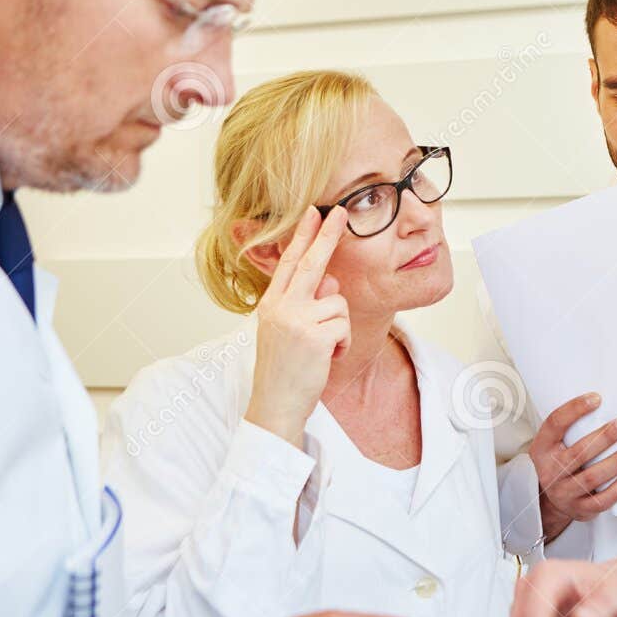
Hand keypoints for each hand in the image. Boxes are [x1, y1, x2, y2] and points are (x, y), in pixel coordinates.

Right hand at [244, 207, 350, 448]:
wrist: (275, 404)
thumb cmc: (285, 369)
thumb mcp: (287, 330)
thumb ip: (305, 303)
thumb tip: (330, 282)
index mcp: (271, 303)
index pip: (289, 262)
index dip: (302, 236)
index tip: (312, 213)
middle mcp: (280, 307)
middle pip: (312, 263)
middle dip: (327, 235)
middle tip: (340, 212)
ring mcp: (296, 320)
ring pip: (339, 303)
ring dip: (340, 328)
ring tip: (323, 349)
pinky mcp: (314, 335)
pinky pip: (345, 325)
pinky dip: (343, 344)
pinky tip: (327, 358)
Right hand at [528, 392, 616, 541]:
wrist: (548, 501)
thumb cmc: (559, 462)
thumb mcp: (554, 444)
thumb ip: (570, 429)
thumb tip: (604, 403)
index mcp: (542, 448)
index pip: (555, 424)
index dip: (575, 409)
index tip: (597, 398)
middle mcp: (550, 471)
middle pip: (579, 452)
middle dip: (605, 437)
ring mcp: (563, 492)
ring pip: (592, 477)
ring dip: (616, 461)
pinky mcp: (578, 509)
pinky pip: (600, 502)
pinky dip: (616, 490)